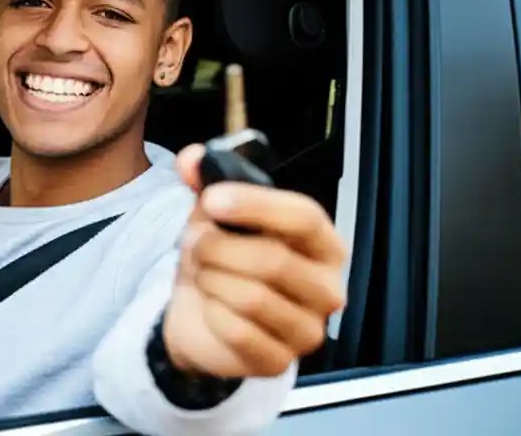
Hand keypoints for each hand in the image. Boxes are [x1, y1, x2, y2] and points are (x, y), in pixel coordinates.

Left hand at [161, 144, 347, 378]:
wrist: (201, 314)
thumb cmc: (223, 259)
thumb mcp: (213, 214)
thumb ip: (205, 181)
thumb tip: (192, 158)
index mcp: (323, 244)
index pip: (304, 218)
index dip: (256, 205)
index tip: (213, 199)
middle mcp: (327, 288)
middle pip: (273, 259)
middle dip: (218, 247)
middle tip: (195, 243)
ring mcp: (307, 329)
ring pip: (251, 297)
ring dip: (210, 279)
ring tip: (202, 272)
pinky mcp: (279, 361)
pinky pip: (238, 332)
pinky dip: (211, 313)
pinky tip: (210, 307)